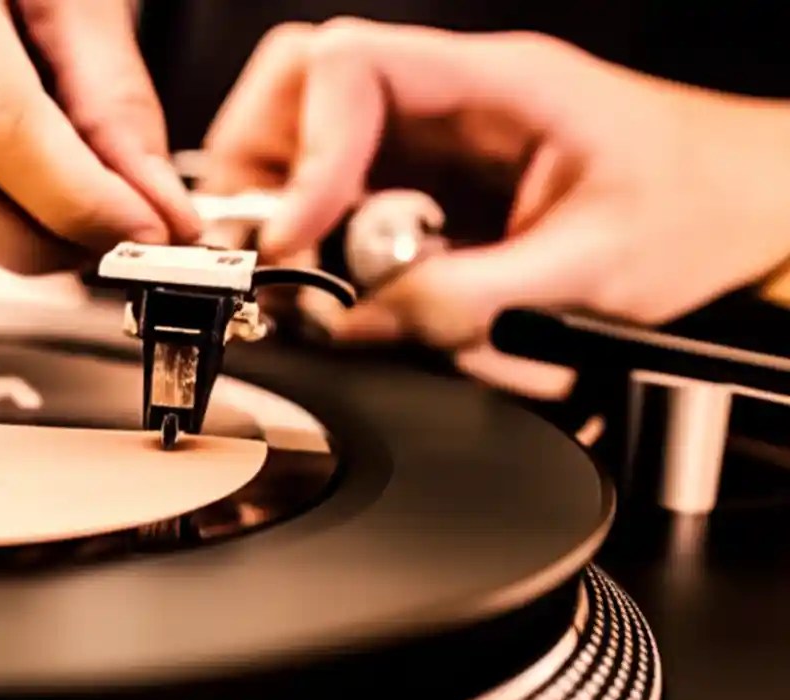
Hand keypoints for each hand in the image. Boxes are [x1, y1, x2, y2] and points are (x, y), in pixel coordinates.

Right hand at [200, 19, 789, 360]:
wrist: (746, 210)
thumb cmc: (699, 210)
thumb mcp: (592, 272)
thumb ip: (468, 302)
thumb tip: (360, 327)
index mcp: (494, 84)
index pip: (347, 67)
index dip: (303, 151)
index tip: (297, 233)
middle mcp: (449, 100)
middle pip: (300, 94)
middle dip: (263, 173)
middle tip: (271, 250)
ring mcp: (435, 140)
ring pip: (309, 147)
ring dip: (293, 216)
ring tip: (314, 281)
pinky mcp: (435, 185)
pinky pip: (347, 201)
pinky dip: (331, 248)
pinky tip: (363, 290)